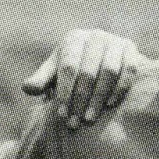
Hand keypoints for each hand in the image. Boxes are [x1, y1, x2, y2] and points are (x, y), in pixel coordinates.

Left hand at [22, 28, 146, 128]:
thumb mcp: (54, 74)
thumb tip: (27, 88)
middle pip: (88, 71)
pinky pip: (128, 70)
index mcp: (73, 40)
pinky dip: (120, 88)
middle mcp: (95, 36)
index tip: (62, 115)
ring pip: (109, 71)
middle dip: (80, 100)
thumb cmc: (73, 71)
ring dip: (99, 97)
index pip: (69, 67)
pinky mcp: (131, 49)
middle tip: (75, 123)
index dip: (65, 92)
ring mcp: (115, 41)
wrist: (103, 61)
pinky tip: (110, 105)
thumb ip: (41, 81)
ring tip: (90, 118)